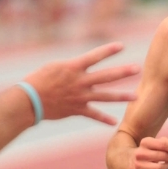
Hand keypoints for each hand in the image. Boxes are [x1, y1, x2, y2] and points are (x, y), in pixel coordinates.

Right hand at [23, 43, 138, 124]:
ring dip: (122, 96)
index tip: (122, 46)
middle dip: (123, 72)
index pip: (94, 56)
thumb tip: (84, 66)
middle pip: (106, 76)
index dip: (108, 51)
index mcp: (73, 68)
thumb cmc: (38, 80)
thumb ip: (73, 67)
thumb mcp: (55, 67)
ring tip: (136, 96)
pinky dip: (103, 119)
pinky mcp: (77, 109)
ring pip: (105, 96)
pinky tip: (114, 122)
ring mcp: (80, 96)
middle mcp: (80, 81)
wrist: (29, 101)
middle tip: (138, 69)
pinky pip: (94, 115)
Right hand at [133, 137, 167, 168]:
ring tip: (167, 163)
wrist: (130, 161)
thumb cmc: (148, 150)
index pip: (163, 144)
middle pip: (163, 156)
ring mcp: (139, 165)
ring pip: (160, 168)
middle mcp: (140, 154)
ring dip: (167, 165)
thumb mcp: (157, 143)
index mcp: (145, 142)